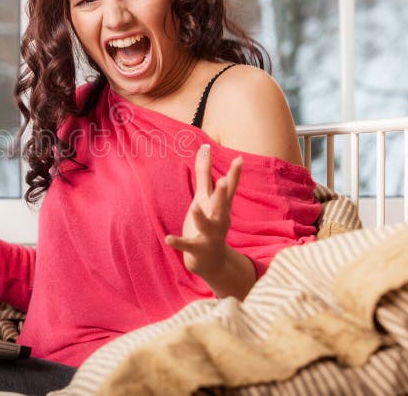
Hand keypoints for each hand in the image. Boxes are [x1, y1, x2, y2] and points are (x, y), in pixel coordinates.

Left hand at [165, 144, 241, 279]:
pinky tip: (168, 238)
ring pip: (207, 225)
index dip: (234, 175)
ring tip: (194, 206)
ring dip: (201, 217)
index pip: (229, 188)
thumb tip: (205, 147)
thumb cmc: (209, 223)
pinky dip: (178, 242)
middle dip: (222, 194)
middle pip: (221, 205)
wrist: (212, 261)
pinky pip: (188, 245)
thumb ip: (205, 173)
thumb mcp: (205, 198)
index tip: (239, 159)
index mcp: (220, 206)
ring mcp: (209, 235)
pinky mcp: (197, 248)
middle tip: (223, 179)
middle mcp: (218, 219)